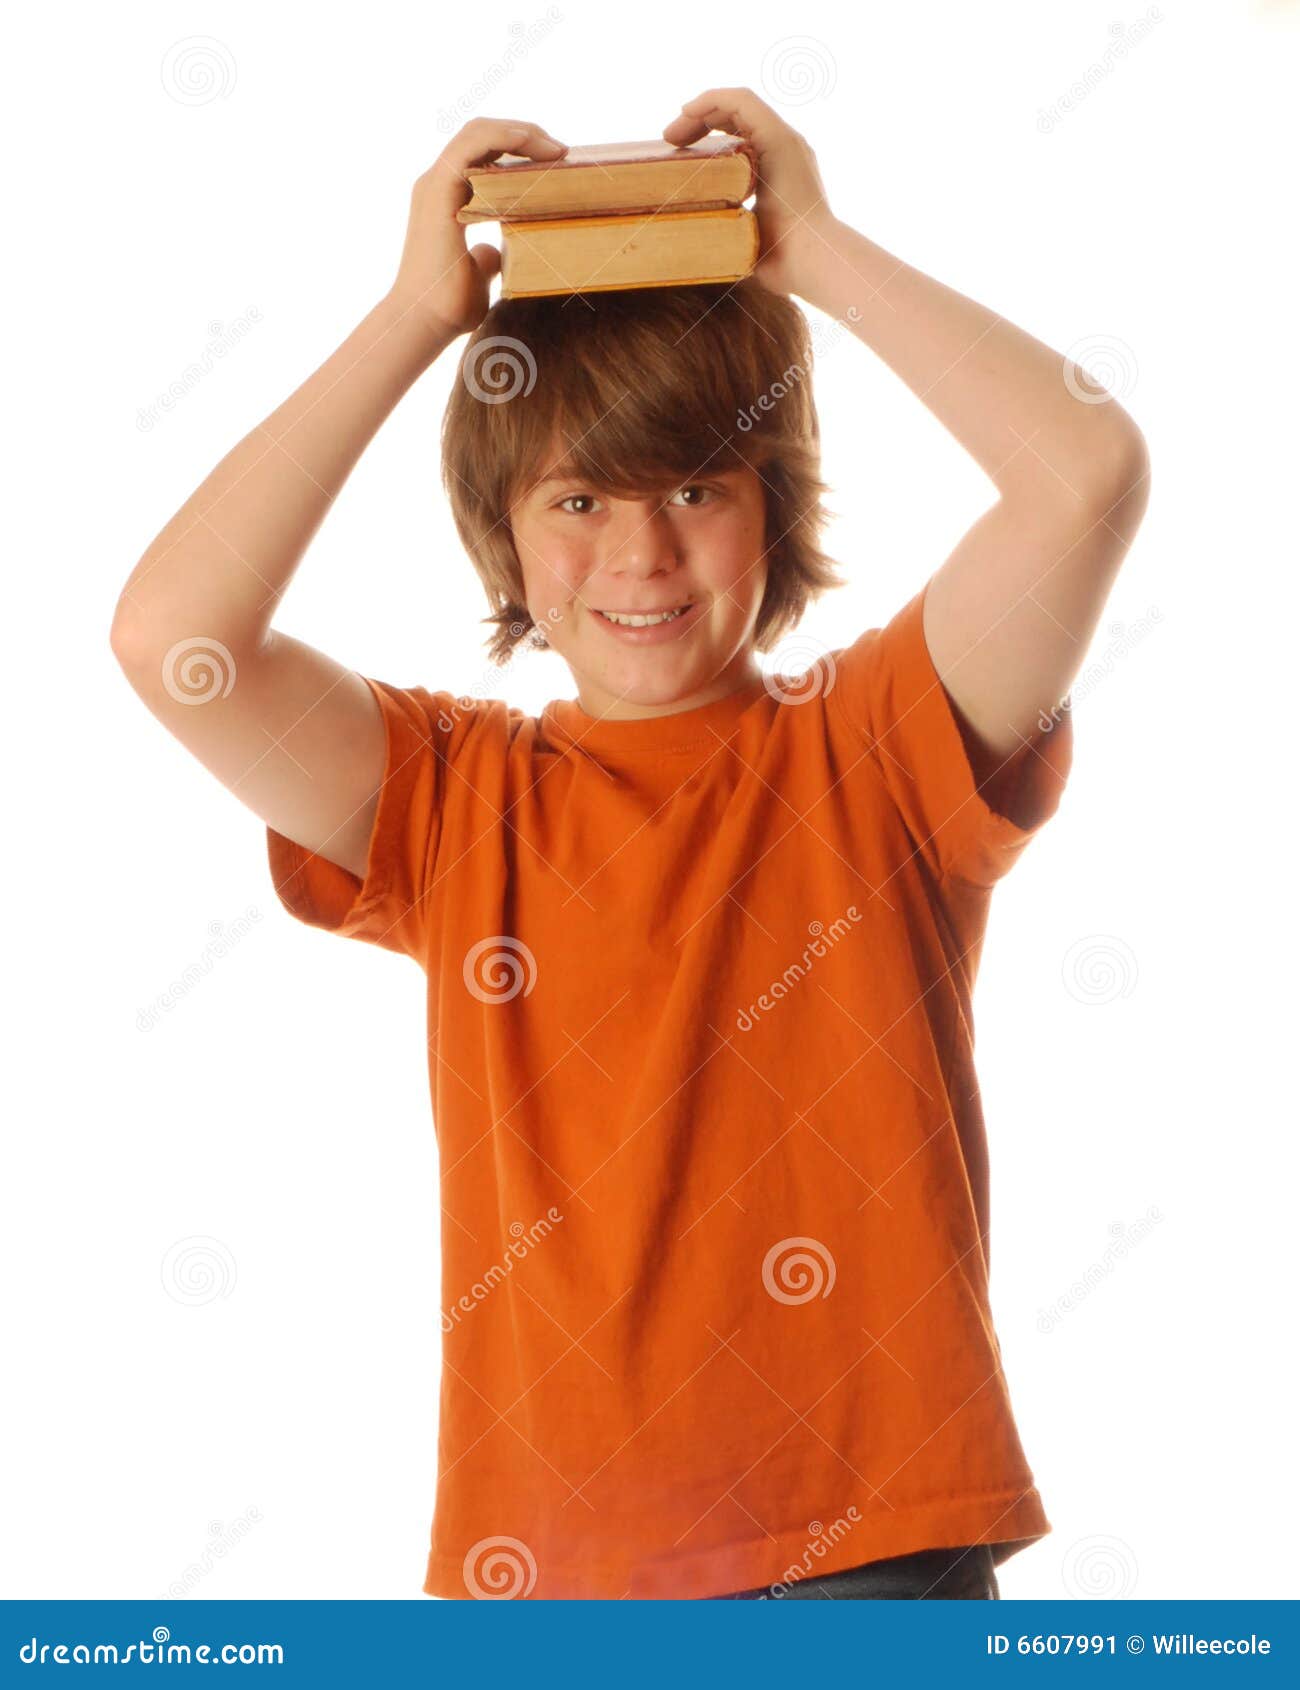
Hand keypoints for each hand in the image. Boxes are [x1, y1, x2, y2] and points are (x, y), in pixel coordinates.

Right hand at [387, 118, 567, 344]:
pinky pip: (472, 145)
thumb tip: (498, 253)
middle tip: (561, 150)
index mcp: (446, 199)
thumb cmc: (450, 306)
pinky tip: (530, 141)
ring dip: (519, 132)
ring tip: (554, 147)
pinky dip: (503, 136)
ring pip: (477, 132)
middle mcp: (437, 185)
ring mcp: (435, 184)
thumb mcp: (480, 274)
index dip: (516, 150)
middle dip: (523, 135)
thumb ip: (487, 258)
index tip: (554, 162)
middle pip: (481, 136)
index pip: (481, 154)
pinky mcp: (438, 189)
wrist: (425, 321)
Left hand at [662, 87, 835, 298]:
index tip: (679, 152)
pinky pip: (741, 100)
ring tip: (671, 133)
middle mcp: (784, 150)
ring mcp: (784, 140)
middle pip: (737, 120)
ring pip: (738, 104)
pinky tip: (687, 111)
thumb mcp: (745, 239)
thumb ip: (728, 231)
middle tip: (669, 140)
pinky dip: (711, 100)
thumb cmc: (781, 264)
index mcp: (778, 171)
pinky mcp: (779, 137)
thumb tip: (697, 245)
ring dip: (700, 111)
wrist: (810, 260)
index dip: (708, 138)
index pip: (741, 139)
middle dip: (700, 124)